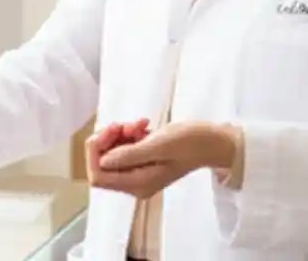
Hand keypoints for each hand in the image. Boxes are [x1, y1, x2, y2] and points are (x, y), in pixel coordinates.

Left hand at [86, 121, 237, 199]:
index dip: (96, 152)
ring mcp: (139, 172)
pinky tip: (143, 125)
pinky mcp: (143, 161)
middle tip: (125, 124)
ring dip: (120, 134)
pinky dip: (129, 134)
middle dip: (108, 140)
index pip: (98, 176)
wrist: (212, 141)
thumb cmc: (190, 142)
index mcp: (138, 184)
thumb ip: (129, 154)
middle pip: (102, 164)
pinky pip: (124, 147)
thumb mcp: (159, 145)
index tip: (111, 130)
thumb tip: (102, 160)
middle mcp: (135, 183)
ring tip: (139, 124)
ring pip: (112, 152)